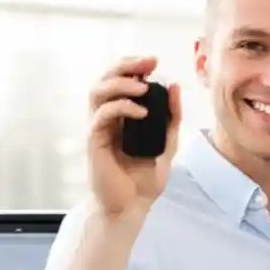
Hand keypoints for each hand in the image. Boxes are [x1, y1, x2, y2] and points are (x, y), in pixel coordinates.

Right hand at [88, 55, 182, 216]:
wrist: (131, 207)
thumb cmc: (144, 179)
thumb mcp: (167, 144)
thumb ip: (171, 117)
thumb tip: (175, 86)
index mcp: (121, 116)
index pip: (120, 80)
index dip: (133, 66)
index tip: (155, 62)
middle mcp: (107, 118)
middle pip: (105, 79)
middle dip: (126, 65)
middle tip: (149, 63)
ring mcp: (98, 128)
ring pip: (97, 92)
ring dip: (121, 83)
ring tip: (144, 86)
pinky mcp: (94, 142)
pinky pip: (102, 115)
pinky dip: (121, 107)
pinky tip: (142, 112)